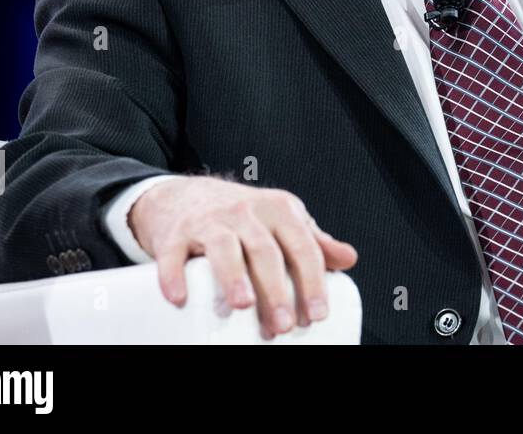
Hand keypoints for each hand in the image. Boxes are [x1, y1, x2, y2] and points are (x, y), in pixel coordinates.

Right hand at [129, 176, 357, 338]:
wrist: (188, 196)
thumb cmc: (244, 217)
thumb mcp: (283, 221)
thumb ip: (314, 241)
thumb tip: (349, 259)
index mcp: (279, 210)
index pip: (303, 246)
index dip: (313, 281)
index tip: (318, 315)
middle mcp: (246, 211)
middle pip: (265, 251)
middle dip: (276, 289)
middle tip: (284, 325)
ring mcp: (210, 221)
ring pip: (224, 247)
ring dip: (233, 276)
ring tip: (242, 305)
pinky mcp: (176, 234)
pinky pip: (174, 254)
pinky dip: (174, 275)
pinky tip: (179, 297)